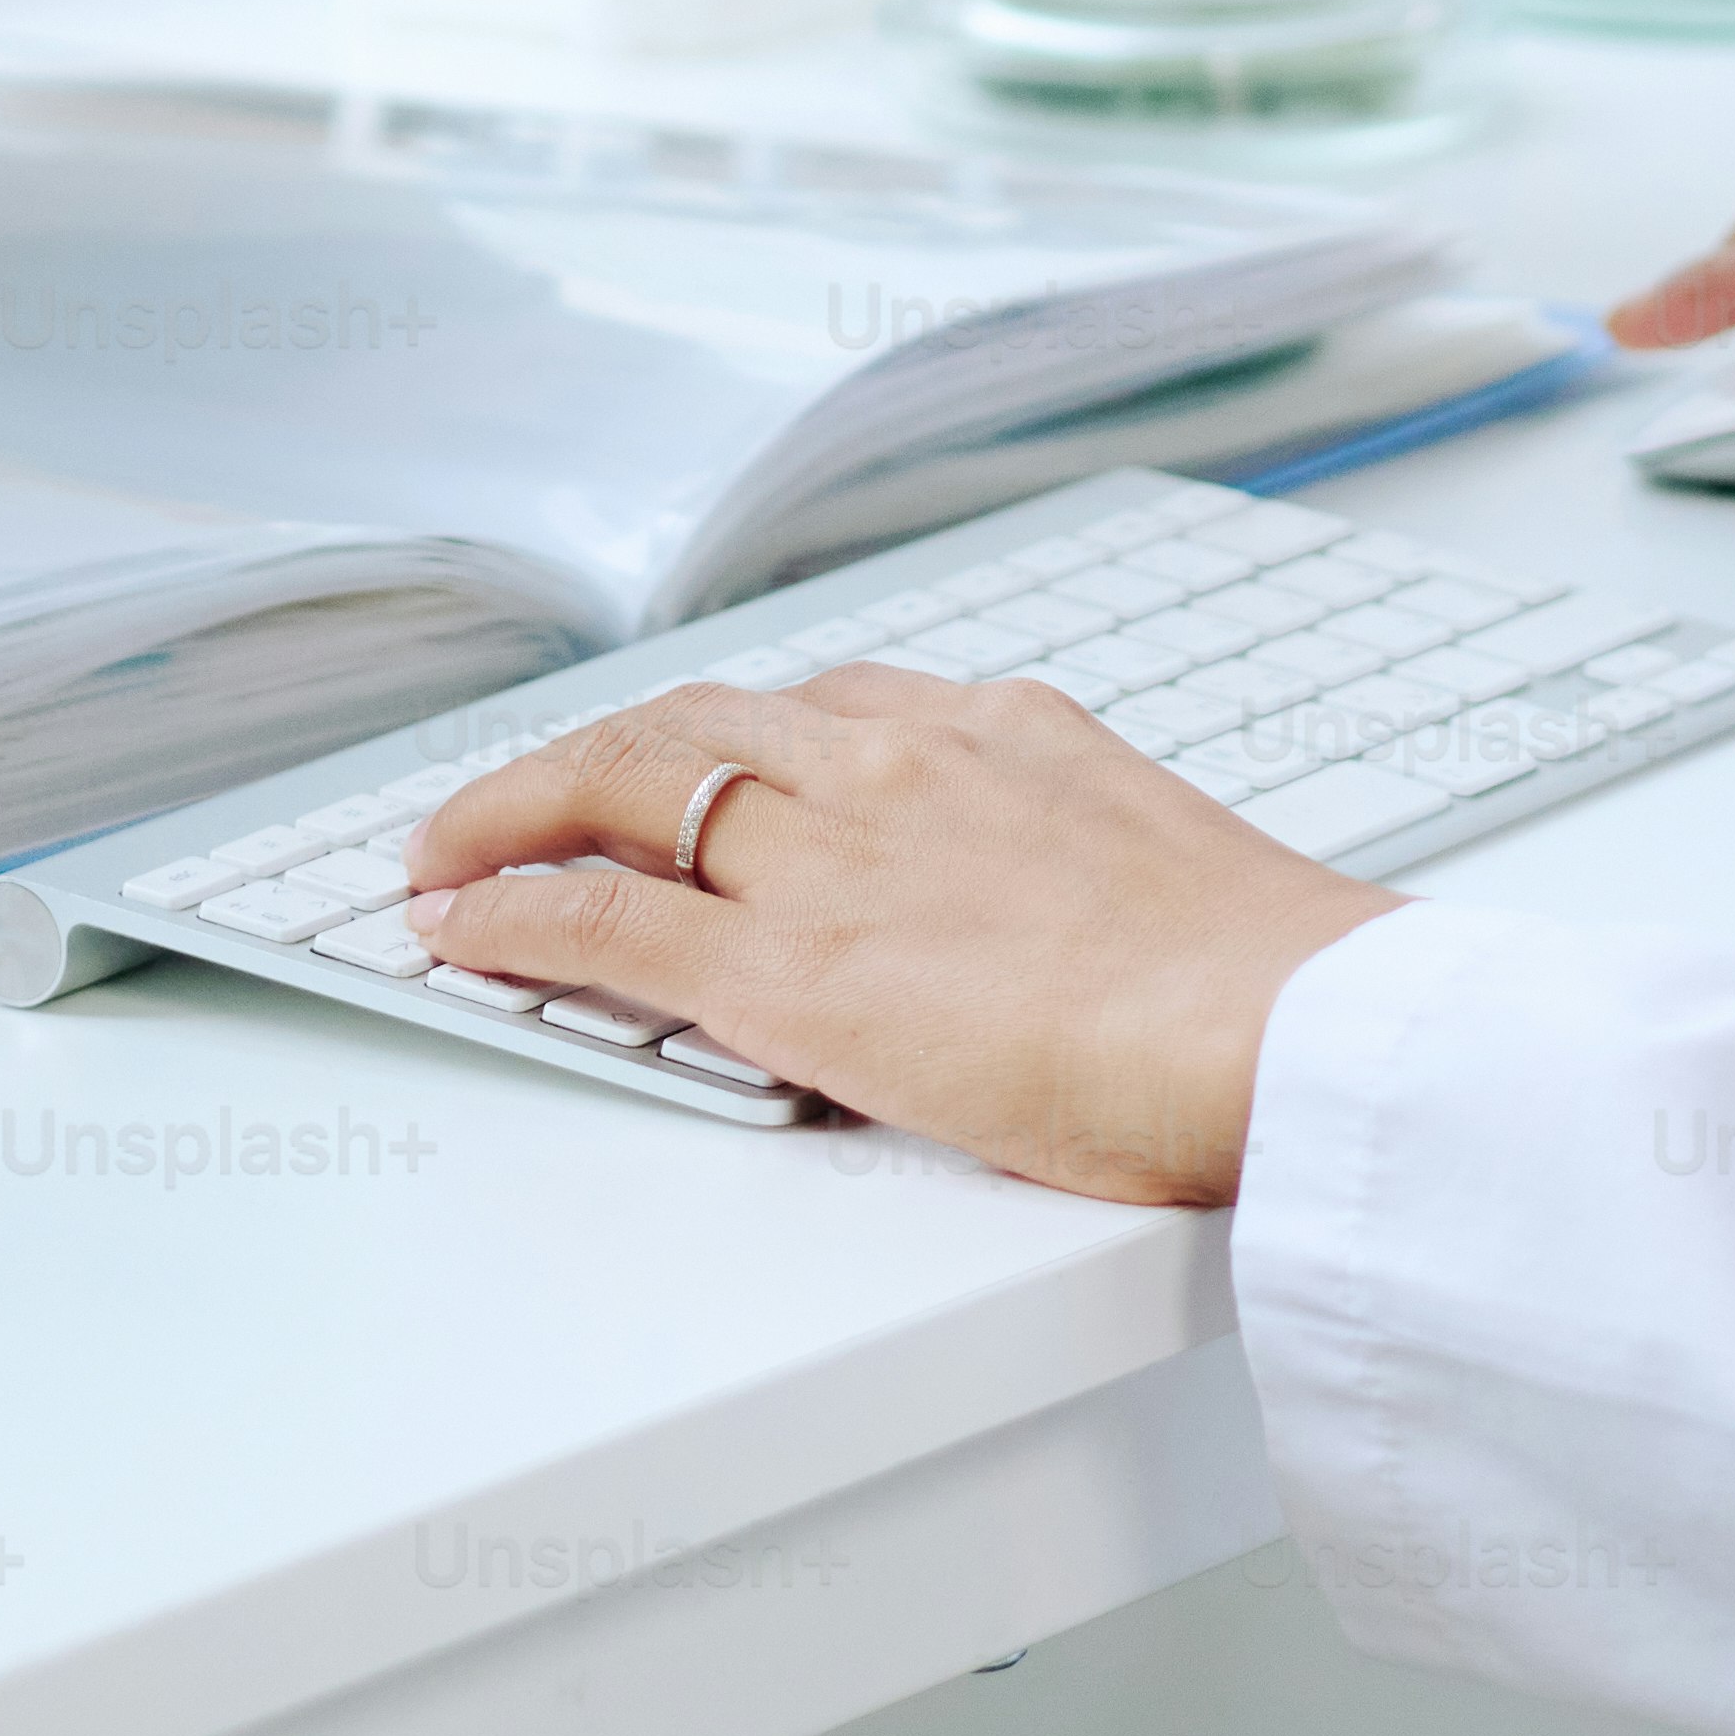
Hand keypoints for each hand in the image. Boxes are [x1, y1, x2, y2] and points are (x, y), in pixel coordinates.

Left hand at [406, 667, 1407, 1204]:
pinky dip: (506, 908)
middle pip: (689, 722)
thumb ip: (1067, 860)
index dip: (719, 740)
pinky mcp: (786, 966)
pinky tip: (455, 923)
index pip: (816, 705)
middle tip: (512, 799)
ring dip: (512, 812)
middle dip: (580, 757)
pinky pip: (598, 912)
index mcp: (999, 730)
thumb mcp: (1155, 868)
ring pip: (621, 787)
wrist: (1286, 1030)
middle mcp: (899, 758)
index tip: (681, 763)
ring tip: (448, 853)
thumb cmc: (1260, 986)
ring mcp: (832, 851)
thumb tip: (1053, 916)